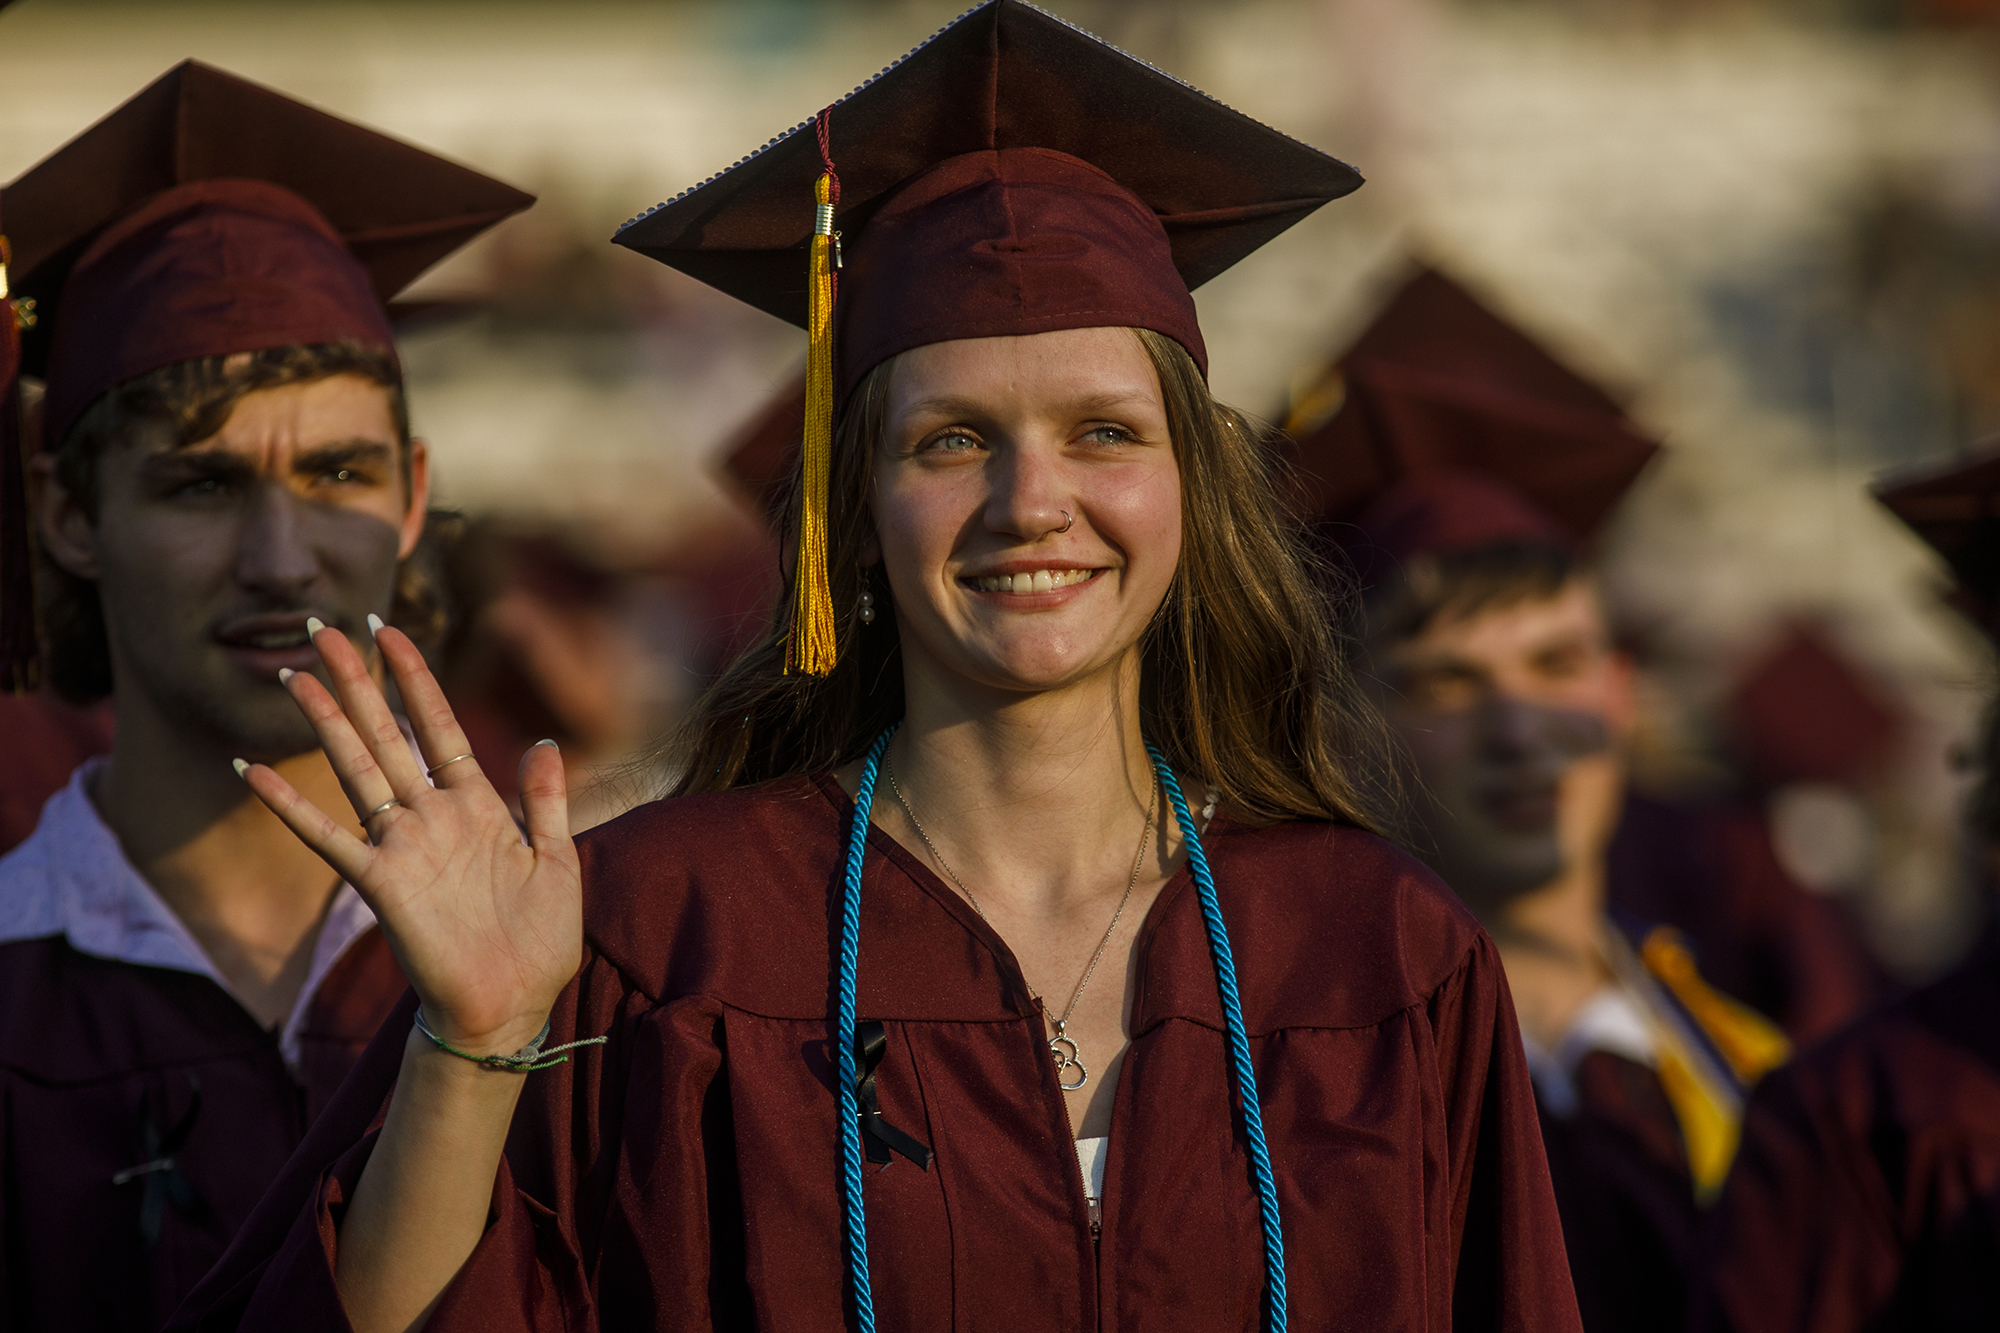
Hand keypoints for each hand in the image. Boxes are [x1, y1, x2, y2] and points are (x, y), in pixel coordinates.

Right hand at [240, 618, 580, 1055]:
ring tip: (293, 675)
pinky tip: (256, 772)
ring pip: (356, 769)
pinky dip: (292, 807)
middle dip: (357, 681)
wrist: (512, 1007)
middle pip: (387, 734)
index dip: (414, 679)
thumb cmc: (539, 941)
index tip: (389, 631)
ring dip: (326, 722)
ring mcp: (403, 846)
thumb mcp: (558, 861)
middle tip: (323, 629)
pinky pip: (330, 837)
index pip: (440, 726)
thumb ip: (546, 800)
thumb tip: (544, 740)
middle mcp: (432, 817)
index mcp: (476, 806)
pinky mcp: (382, 884)